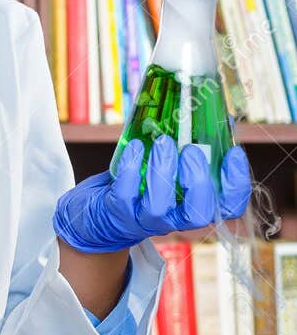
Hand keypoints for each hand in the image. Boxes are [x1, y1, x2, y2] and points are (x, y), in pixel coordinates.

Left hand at [52, 136, 251, 254]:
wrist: (99, 211)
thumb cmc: (143, 181)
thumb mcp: (172, 165)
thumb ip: (196, 144)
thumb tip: (220, 115)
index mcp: (194, 204)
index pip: (228, 207)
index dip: (236, 184)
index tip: (233, 153)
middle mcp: (175, 218)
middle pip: (198, 212)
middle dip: (197, 179)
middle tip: (191, 150)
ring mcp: (145, 219)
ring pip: (159, 206)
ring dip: (163, 170)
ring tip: (163, 141)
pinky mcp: (118, 213)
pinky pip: (125, 194)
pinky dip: (130, 168)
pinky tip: (134, 147)